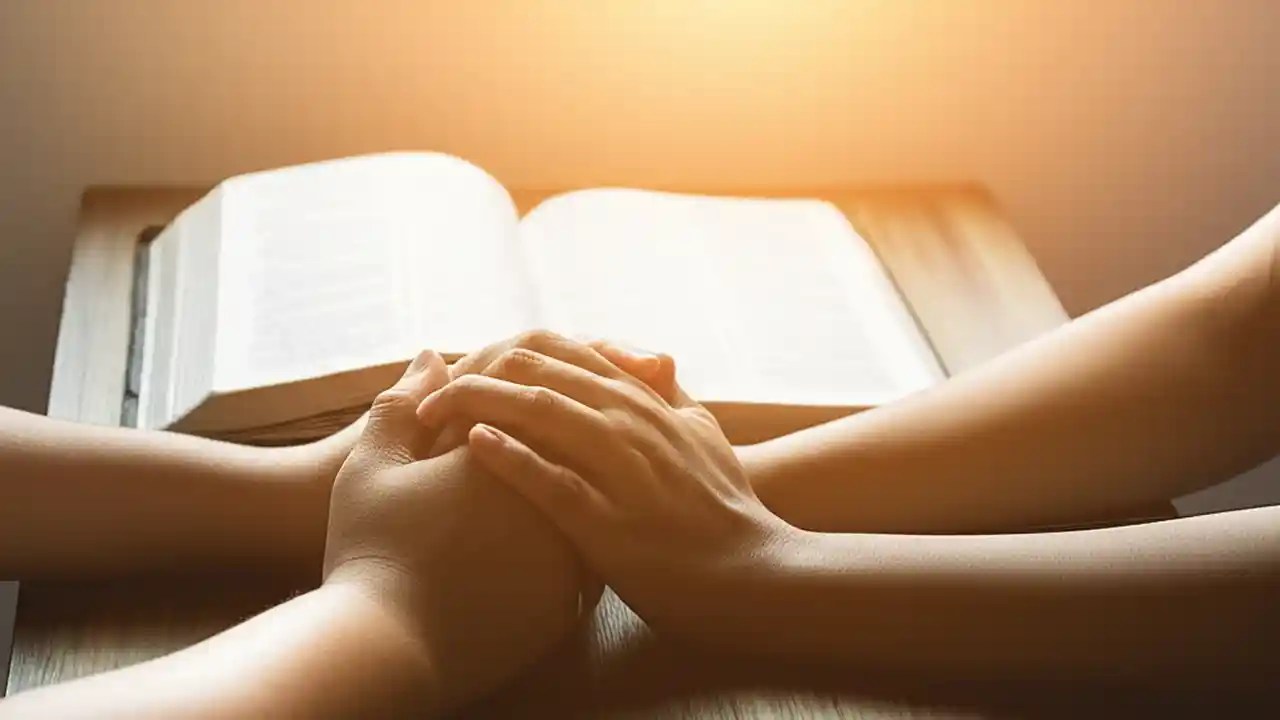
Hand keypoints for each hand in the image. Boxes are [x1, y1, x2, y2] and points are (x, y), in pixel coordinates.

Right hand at [322, 350, 582, 713]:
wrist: (385, 645)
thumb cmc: (374, 549)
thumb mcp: (373, 464)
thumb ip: (403, 403)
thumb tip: (432, 357)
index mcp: (510, 450)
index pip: (544, 404)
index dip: (541, 393)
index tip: (527, 397)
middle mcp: (552, 495)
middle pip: (584, 447)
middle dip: (577, 433)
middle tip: (558, 431)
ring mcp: (569, 551)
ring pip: (600, 501)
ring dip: (591, 483)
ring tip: (567, 477)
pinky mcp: (570, 600)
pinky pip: (596, 560)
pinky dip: (588, 542)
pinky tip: (569, 537)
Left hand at [414, 338, 794, 640]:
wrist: (752, 574)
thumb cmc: (724, 507)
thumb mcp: (703, 433)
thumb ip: (670, 393)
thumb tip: (647, 359)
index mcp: (643, 402)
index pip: (563, 353)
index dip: (505, 354)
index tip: (466, 369)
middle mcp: (628, 423)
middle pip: (538, 372)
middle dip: (476, 375)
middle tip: (429, 396)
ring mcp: (620, 470)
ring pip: (539, 413)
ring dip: (478, 404)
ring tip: (431, 413)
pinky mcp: (609, 522)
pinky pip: (550, 481)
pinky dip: (509, 458)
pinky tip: (473, 447)